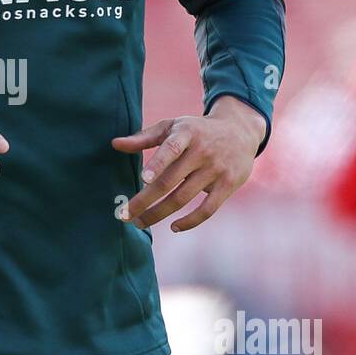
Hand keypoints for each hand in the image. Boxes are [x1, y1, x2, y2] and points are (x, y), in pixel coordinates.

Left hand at [111, 96, 265, 232]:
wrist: (241, 131)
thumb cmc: (197, 130)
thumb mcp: (173, 127)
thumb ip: (144, 137)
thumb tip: (115, 144)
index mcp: (186, 134)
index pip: (171, 149)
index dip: (158, 163)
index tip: (143, 178)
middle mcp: (202, 151)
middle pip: (170, 181)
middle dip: (145, 200)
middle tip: (124, 215)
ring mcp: (216, 170)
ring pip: (183, 198)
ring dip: (159, 214)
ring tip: (140, 222)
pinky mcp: (228, 185)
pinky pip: (207, 209)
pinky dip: (190, 222)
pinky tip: (173, 227)